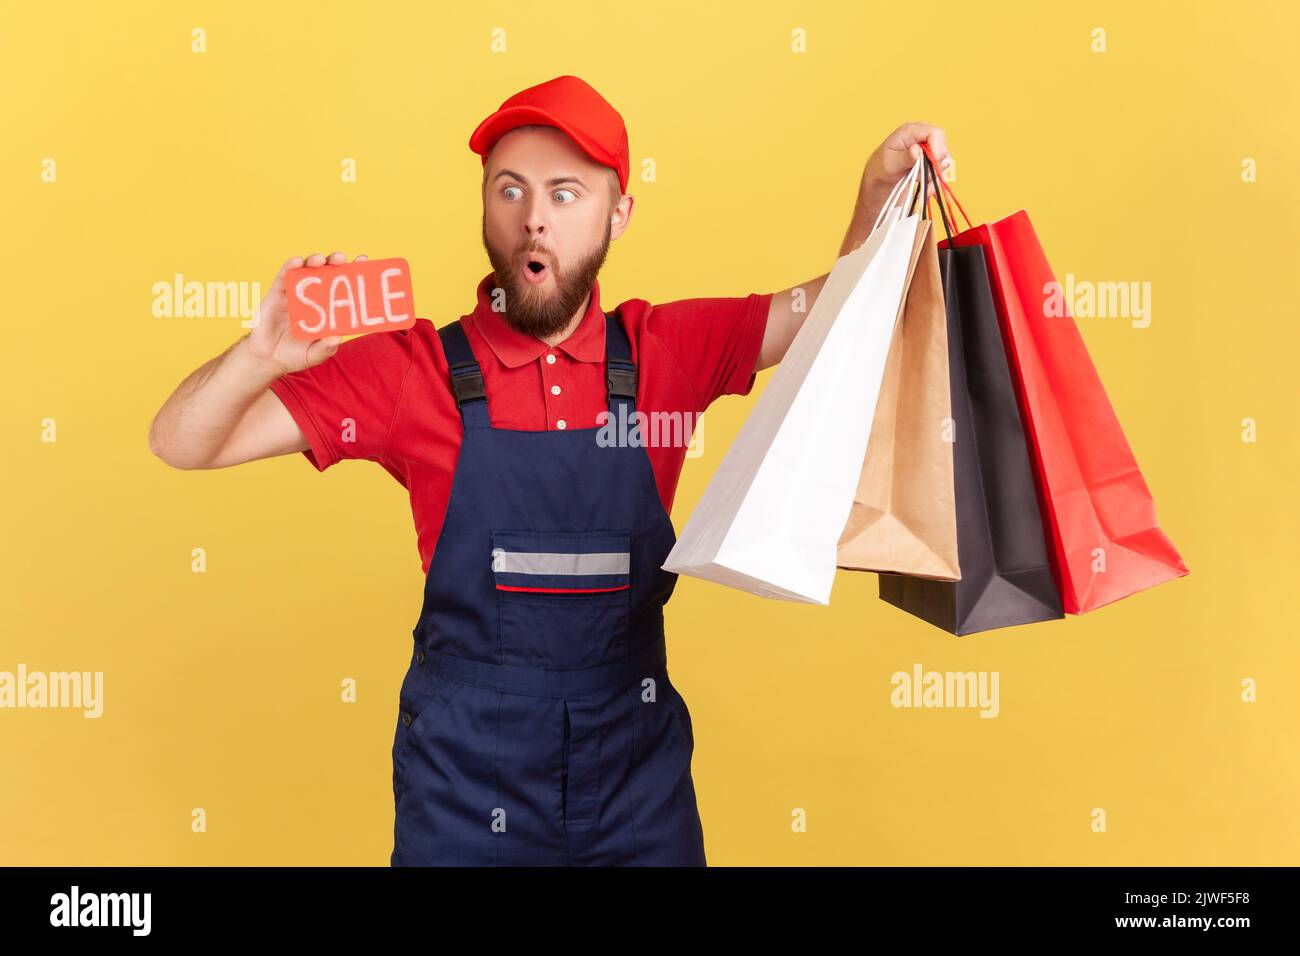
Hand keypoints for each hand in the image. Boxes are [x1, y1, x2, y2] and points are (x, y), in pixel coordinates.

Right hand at [245, 251, 367, 374]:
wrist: (267, 358)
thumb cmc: (295, 355)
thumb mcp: (314, 355)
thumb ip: (325, 348)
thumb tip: (337, 338)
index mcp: (327, 308)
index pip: (343, 286)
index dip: (353, 272)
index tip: (364, 260)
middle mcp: (313, 297)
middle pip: (326, 272)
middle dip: (335, 262)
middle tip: (342, 259)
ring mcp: (295, 293)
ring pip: (306, 270)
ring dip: (314, 261)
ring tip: (321, 260)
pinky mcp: (277, 294)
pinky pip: (283, 276)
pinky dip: (290, 267)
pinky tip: (297, 262)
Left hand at [863, 121, 952, 186]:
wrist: (883, 175)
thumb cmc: (883, 164)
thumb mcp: (890, 162)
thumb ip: (905, 157)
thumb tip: (917, 150)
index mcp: (912, 130)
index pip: (936, 133)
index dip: (938, 149)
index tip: (933, 165)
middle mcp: (925, 136)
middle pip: (943, 148)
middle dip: (935, 166)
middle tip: (921, 178)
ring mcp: (931, 148)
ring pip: (944, 162)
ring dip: (933, 177)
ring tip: (920, 185)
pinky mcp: (934, 160)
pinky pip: (941, 172)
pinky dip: (934, 183)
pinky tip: (925, 190)